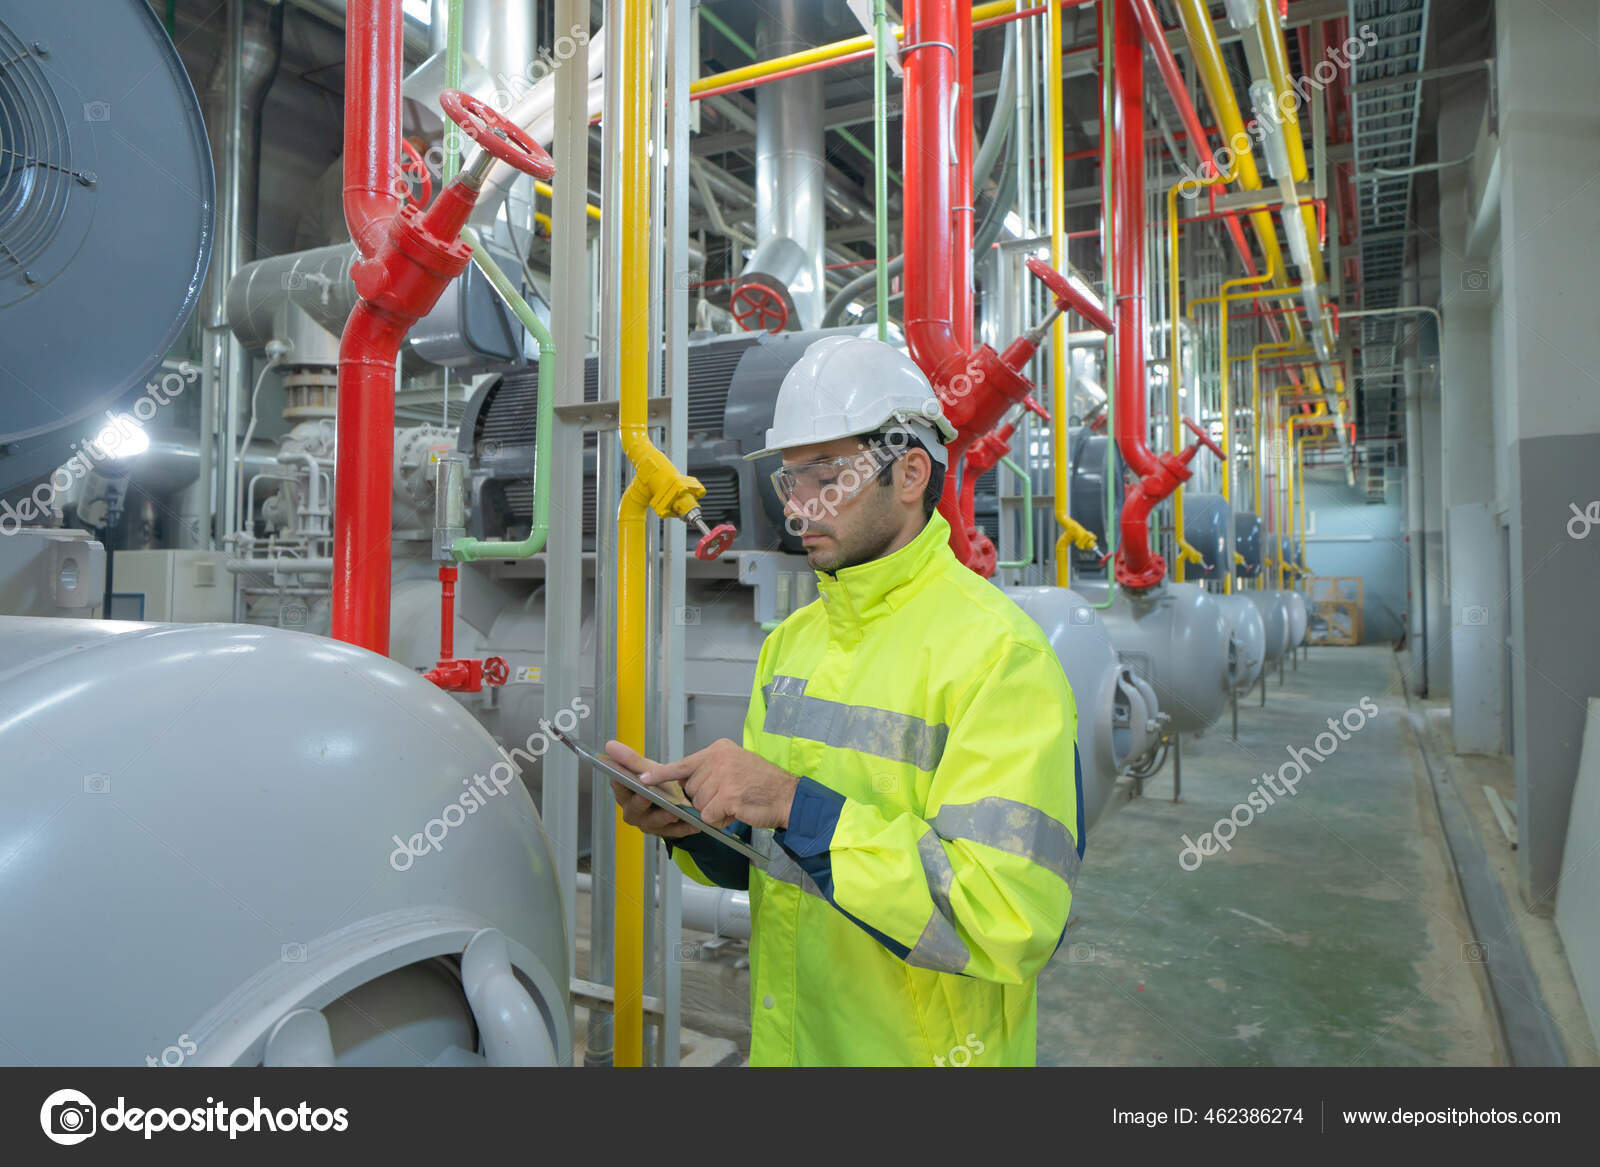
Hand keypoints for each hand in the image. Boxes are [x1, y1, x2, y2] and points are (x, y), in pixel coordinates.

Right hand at [604, 740, 700, 839]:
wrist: (676, 798)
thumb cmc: (657, 783)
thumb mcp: (646, 770)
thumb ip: (631, 759)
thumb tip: (610, 744)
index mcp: (626, 796)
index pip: (620, 789)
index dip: (620, 784)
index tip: (620, 778)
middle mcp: (634, 812)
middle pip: (634, 810)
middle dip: (640, 803)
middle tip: (646, 795)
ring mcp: (649, 824)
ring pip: (654, 823)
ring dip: (663, 817)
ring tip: (673, 812)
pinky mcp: (666, 832)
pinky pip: (675, 832)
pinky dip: (684, 827)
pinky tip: (693, 823)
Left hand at [636, 738, 797, 830]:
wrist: (789, 797)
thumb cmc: (762, 785)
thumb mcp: (735, 765)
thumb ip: (710, 771)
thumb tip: (684, 785)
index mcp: (718, 749)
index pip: (683, 764)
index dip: (661, 775)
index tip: (642, 779)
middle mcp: (718, 759)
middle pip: (690, 790)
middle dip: (705, 800)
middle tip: (730, 796)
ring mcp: (723, 777)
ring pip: (699, 805)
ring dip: (714, 811)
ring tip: (736, 802)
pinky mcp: (728, 796)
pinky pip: (709, 817)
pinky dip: (721, 820)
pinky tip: (737, 811)